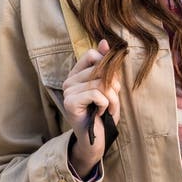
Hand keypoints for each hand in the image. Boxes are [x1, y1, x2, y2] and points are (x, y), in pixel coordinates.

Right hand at [62, 39, 120, 172]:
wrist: (96, 140)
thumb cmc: (103, 113)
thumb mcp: (109, 87)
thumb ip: (106, 65)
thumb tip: (104, 41)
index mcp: (77, 74)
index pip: (93, 54)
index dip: (107, 66)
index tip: (111, 84)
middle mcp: (69, 81)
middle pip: (99, 68)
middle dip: (113, 85)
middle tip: (110, 101)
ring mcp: (67, 91)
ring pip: (101, 82)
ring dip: (112, 98)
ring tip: (107, 109)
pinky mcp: (69, 102)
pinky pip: (97, 93)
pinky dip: (106, 104)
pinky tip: (101, 113)